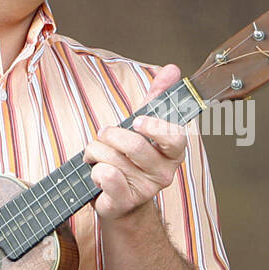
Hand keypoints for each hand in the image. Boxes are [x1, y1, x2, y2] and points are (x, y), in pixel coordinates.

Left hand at [83, 65, 186, 221]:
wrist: (119, 199)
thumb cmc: (130, 158)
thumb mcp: (143, 126)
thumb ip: (157, 98)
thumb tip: (172, 69)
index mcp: (173, 152)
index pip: (175, 137)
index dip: (154, 127)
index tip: (137, 121)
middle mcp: (165, 173)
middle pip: (134, 146)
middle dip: (109, 135)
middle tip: (104, 135)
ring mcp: (146, 189)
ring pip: (112, 158)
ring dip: (95, 152)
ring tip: (97, 157)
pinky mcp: (125, 201)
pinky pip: (105, 176)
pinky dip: (93, 170)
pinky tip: (97, 174)